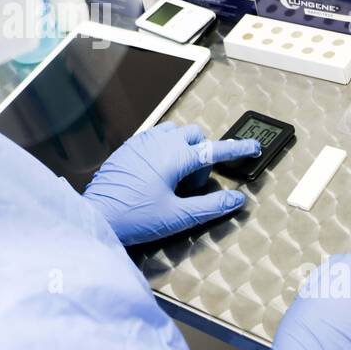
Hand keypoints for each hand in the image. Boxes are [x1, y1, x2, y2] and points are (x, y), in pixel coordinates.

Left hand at [82, 122, 261, 244]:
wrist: (98, 216)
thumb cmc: (134, 217)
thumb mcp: (178, 216)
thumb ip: (210, 206)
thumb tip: (235, 199)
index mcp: (175, 156)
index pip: (215, 149)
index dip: (237, 149)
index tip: (252, 147)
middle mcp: (160, 142)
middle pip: (195, 136)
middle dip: (202, 155)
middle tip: (194, 185)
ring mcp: (142, 141)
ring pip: (174, 132)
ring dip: (183, 148)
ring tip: (175, 178)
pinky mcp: (129, 147)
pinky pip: (155, 138)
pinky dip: (165, 150)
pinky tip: (157, 174)